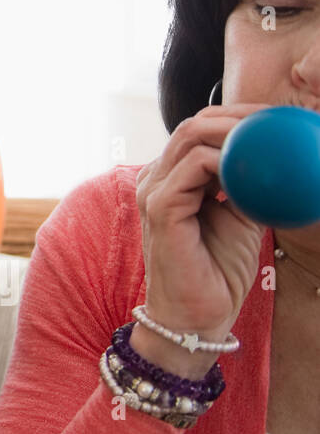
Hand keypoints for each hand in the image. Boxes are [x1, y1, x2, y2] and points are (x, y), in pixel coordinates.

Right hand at [134, 103, 269, 375]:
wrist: (197, 316)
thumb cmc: (217, 271)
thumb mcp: (241, 216)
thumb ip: (248, 184)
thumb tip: (278, 158)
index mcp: (171, 177)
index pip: (200, 129)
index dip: (238, 117)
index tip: (277, 120)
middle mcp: (156, 177)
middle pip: (195, 124)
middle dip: (240, 117)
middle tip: (278, 123)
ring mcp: (153, 189)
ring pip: (192, 137)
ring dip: (235, 135)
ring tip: (270, 142)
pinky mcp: (159, 207)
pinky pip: (192, 168)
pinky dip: (226, 163)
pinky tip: (252, 176)